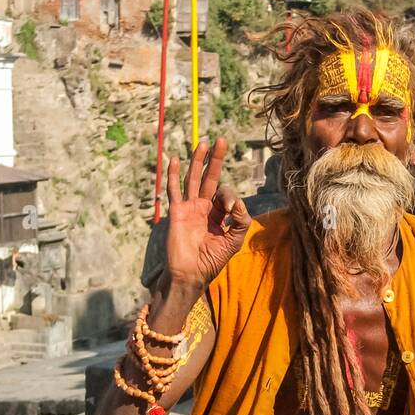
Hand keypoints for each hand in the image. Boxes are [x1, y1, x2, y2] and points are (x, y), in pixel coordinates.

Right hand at [165, 137, 250, 291]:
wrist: (190, 274)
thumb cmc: (211, 261)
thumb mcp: (233, 241)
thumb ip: (240, 221)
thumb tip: (237, 202)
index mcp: (217, 215)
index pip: (225, 194)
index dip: (229, 197)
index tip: (229, 209)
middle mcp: (203, 208)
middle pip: (210, 178)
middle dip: (216, 160)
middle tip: (222, 140)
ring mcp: (189, 208)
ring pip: (193, 179)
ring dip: (198, 161)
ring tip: (203, 143)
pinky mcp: (177, 212)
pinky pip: (174, 190)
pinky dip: (174, 175)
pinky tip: (175, 160)